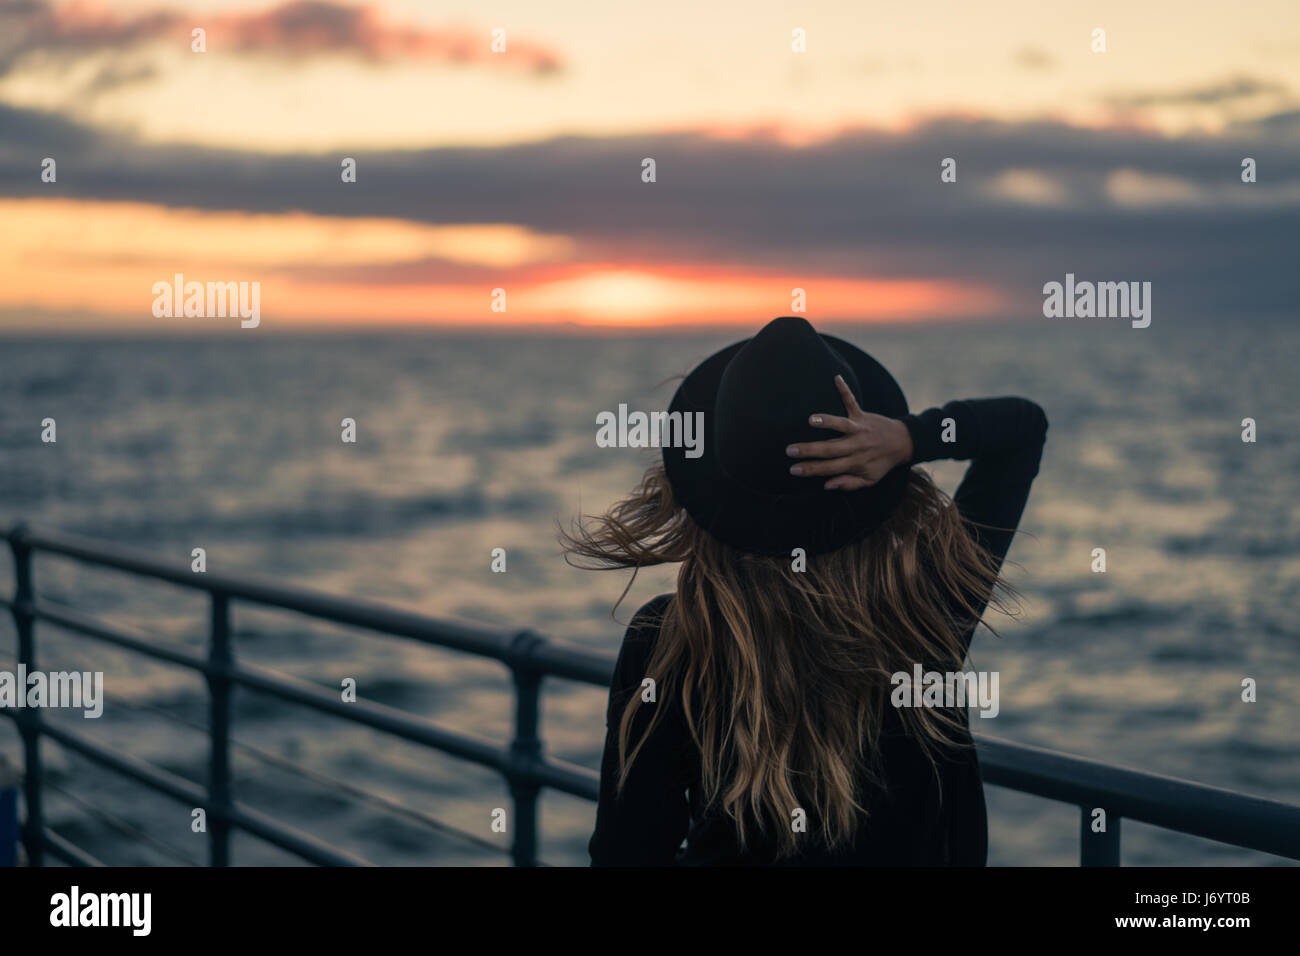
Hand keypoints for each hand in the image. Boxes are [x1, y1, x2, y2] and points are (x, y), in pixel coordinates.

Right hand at [785, 375, 913, 490]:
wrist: (903, 443)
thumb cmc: (882, 462)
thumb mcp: (869, 480)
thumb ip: (848, 484)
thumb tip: (826, 485)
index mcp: (856, 463)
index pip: (829, 468)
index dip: (810, 469)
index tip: (793, 469)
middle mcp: (856, 446)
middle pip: (830, 449)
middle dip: (809, 450)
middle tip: (790, 450)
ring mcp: (859, 429)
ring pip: (841, 425)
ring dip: (827, 422)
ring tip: (811, 420)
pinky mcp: (862, 415)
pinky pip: (852, 402)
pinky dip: (845, 390)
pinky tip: (836, 378)